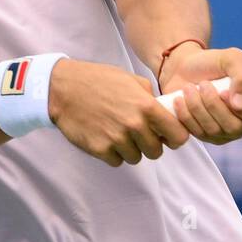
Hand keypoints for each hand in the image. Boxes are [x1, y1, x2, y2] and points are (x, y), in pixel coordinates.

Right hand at [48, 59, 189, 166]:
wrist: (64, 89)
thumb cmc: (98, 80)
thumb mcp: (131, 80)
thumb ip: (151, 98)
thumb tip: (165, 112)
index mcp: (147, 107)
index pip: (177, 136)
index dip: (175, 138)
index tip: (169, 137)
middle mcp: (134, 125)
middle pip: (156, 152)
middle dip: (150, 144)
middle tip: (138, 134)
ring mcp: (117, 139)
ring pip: (136, 158)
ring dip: (130, 149)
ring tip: (118, 133)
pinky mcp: (100, 149)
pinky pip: (117, 161)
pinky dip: (113, 153)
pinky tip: (105, 137)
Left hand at [158, 45, 241, 144]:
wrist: (184, 68)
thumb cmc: (212, 63)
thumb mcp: (232, 58)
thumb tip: (240, 104)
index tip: (224, 92)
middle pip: (233, 127)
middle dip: (213, 104)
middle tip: (203, 84)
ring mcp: (223, 133)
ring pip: (212, 130)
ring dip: (197, 106)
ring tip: (189, 87)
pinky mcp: (203, 136)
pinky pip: (195, 133)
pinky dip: (185, 114)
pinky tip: (180, 99)